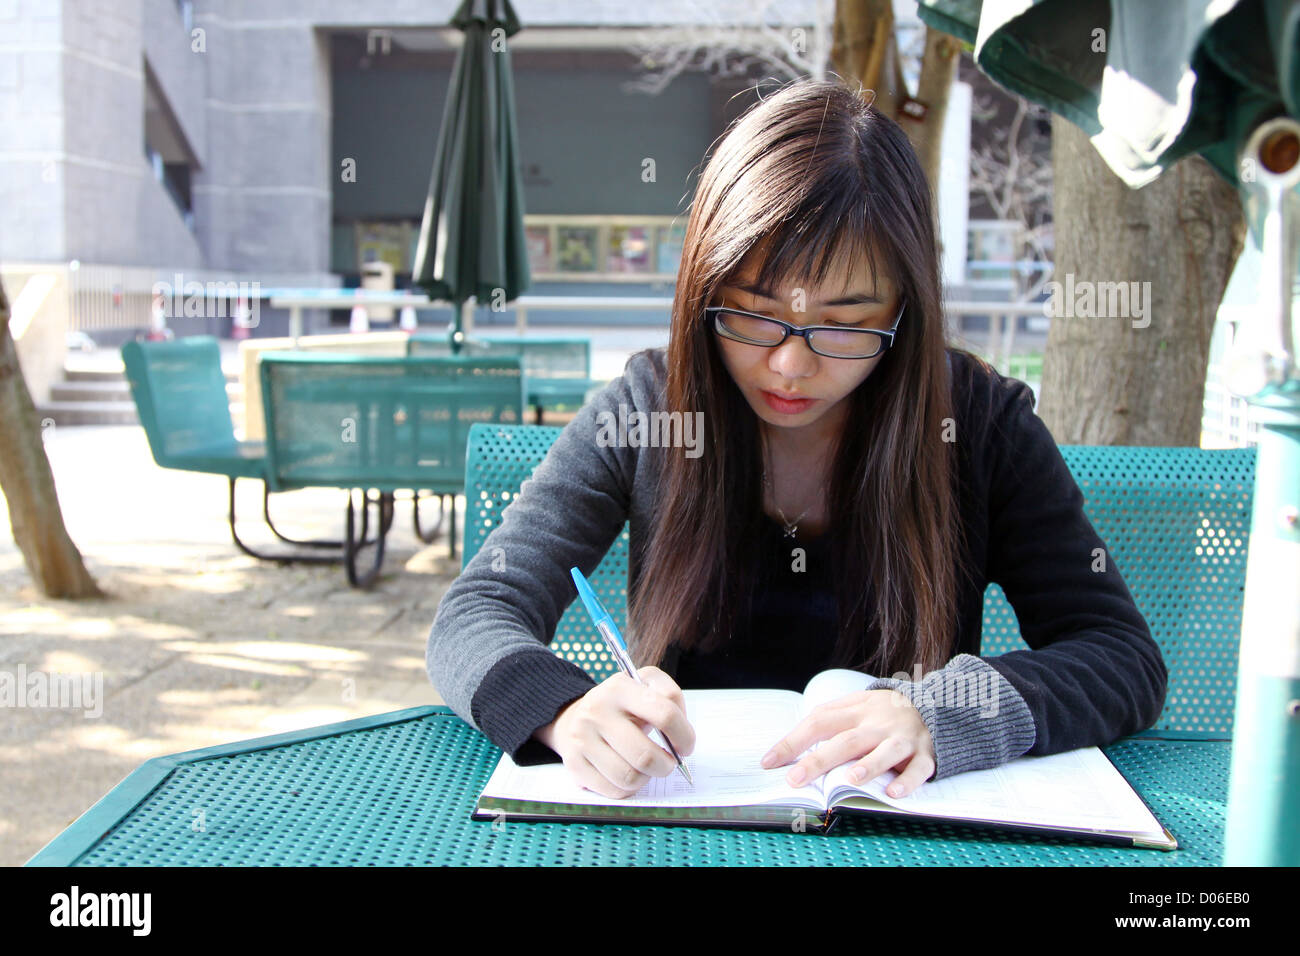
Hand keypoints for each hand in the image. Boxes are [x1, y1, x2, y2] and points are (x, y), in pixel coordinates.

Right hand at [533, 666, 695, 799]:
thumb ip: (671, 697)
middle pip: (645, 755)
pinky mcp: (574, 764)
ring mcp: (582, 739)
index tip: (686, 746)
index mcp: (619, 688)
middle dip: (666, 766)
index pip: (664, 714)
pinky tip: (627, 773)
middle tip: (668, 763)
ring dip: (647, 778)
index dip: (684, 736)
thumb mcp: (645, 684)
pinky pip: (614, 791)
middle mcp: (597, 712)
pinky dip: (628, 788)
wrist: (575, 716)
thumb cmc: (621, 705)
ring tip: (646, 766)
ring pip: (629, 778)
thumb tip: (682, 734)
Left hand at [760, 689, 935, 797]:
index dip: (793, 741)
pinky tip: (893, 792)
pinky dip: (907, 781)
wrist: (936, 704)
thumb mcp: (857, 704)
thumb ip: (830, 718)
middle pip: (847, 740)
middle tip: (795, 778)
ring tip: (849, 779)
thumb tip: (793, 741)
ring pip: (885, 751)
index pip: (819, 722)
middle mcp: (878, 723)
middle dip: (820, 760)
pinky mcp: (925, 754)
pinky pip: (918, 769)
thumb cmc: (885, 712)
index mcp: (857, 710)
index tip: (769, 761)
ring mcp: (903, 738)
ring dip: (868, 765)